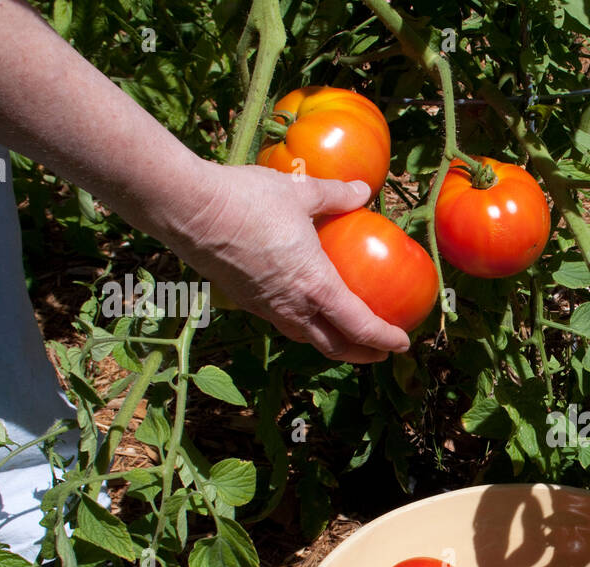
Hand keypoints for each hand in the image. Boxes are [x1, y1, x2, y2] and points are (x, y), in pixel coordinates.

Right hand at [167, 161, 411, 361]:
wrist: (186, 208)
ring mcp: (265, 307)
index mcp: (315, 286)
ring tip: (346, 337)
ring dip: (331, 343)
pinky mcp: (244, 301)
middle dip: (362, 354)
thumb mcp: (300, 192)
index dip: (384, 340)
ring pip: (306, 338)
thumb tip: (362, 190)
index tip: (403, 343)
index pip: (360, 327)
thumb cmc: (247, 199)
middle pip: (334, 346)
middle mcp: (292, 306)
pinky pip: (283, 323)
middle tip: (380, 352)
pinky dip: (303, 326)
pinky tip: (305, 310)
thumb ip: (336, 195)